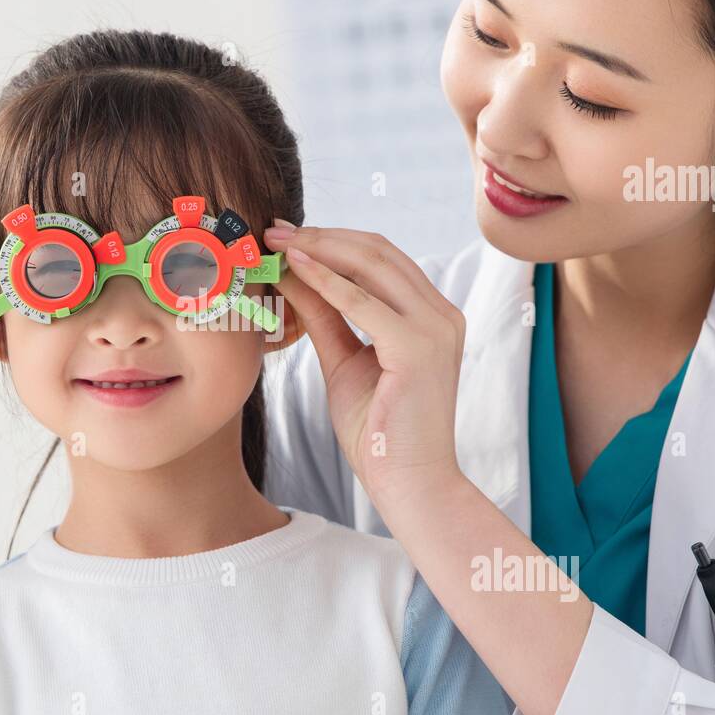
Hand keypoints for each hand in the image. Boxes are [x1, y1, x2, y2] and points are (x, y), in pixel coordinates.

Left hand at [264, 223, 466, 513]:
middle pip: (378, 251)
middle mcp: (441, 314)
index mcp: (431, 315)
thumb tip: (291, 274)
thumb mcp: (344, 361)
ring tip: (277, 244)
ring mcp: (436, 327)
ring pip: (372, 265)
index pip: (381, 258)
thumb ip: (323, 317)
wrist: (409, 484)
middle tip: (273, 231)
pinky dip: (326, 280)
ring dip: (320, 248)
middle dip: (321, 236)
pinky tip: (294, 268)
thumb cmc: (378, 432)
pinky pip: (363, 302)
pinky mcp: (419, 347)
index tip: (285, 236)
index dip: (332, 240)